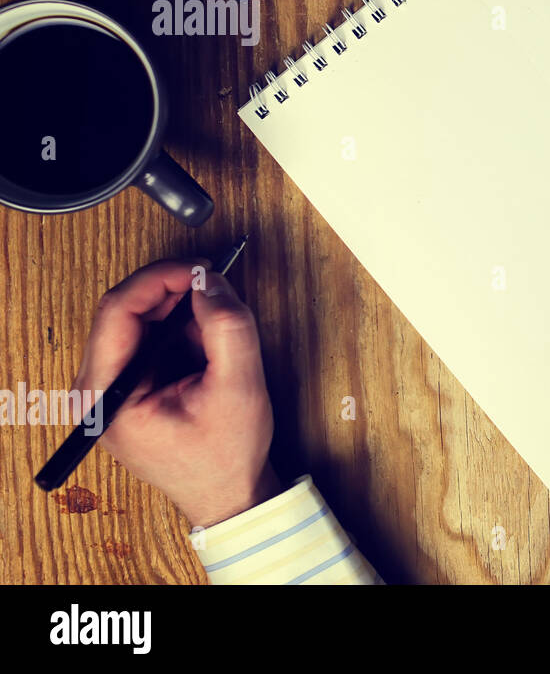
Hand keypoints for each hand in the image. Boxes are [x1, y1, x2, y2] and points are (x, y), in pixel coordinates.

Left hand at [72, 259, 280, 527]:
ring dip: (181, 312)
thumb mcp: (238, 387)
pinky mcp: (129, 384)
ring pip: (139, 319)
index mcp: (106, 397)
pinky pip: (150, 336)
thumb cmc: (226, 456)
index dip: (160, 278)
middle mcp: (96, 390)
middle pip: (124, 311)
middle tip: (215, 285)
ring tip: (217, 330)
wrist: (229, 495)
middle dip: (174, 292)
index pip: (118, 311)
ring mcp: (110, 387)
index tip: (200, 268)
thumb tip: (211, 281)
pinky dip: (182, 328)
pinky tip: (208, 346)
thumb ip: (227, 328)